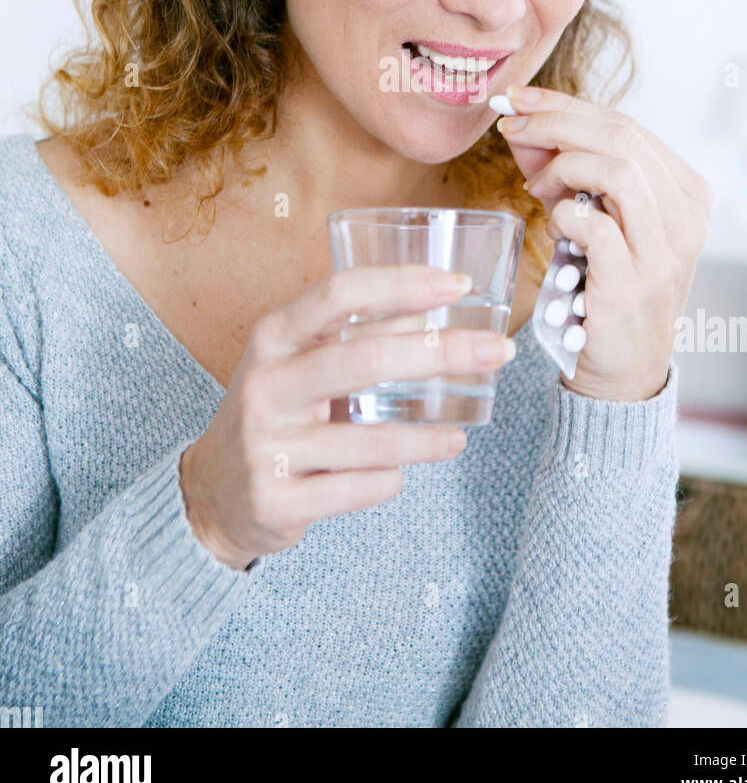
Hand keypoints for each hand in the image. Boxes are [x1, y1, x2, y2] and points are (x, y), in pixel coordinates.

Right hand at [178, 265, 513, 569]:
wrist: (213, 493)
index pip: (338, 292)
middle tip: (498, 352)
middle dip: (441, 353)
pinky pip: (360, 488)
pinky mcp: (277, 499)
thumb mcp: (299, 364)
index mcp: (272, 337)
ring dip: (427, 438)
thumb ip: (354, 339)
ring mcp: (267, 444)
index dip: (402, 283)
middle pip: (365, 358)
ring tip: (458, 438)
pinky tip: (401, 475)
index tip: (459, 284)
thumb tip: (439, 313)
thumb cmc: (276, 412)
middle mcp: (265, 384)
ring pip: (370, 439)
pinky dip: (390, 480)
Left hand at [497, 85, 712, 400]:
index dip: (567, 104)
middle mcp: (686, 217)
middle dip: (555, 122)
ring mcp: (665, 252)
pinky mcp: (633, 283)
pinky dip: (564, 214)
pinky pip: (595, 225)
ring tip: (537, 187)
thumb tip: (521, 119)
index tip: (520, 98)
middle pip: (621, 137)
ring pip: (616, 170)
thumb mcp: (592, 214)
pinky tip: (553, 223)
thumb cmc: (605, 284)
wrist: (623, 365)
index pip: (626, 125)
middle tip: (513, 127)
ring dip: (562, 166)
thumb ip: (564, 168)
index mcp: (685, 191)